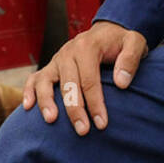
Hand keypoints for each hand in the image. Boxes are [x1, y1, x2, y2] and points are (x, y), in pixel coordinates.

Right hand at [21, 21, 147, 134]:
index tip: (101, 123)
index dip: (95, 103)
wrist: (108, 32)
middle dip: (75, 109)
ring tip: (51, 120)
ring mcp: (57, 59)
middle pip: (68, 83)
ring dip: (47, 101)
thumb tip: (121, 83)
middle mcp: (69, 52)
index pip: (89, 79)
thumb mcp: (135, 42)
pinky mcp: (51, 67)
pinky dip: (28, 91)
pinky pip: (35, 78)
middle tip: (83, 130)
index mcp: (88, 46)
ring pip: (46, 81)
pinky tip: (28, 107)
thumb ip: (131, 59)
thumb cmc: (121, 42)